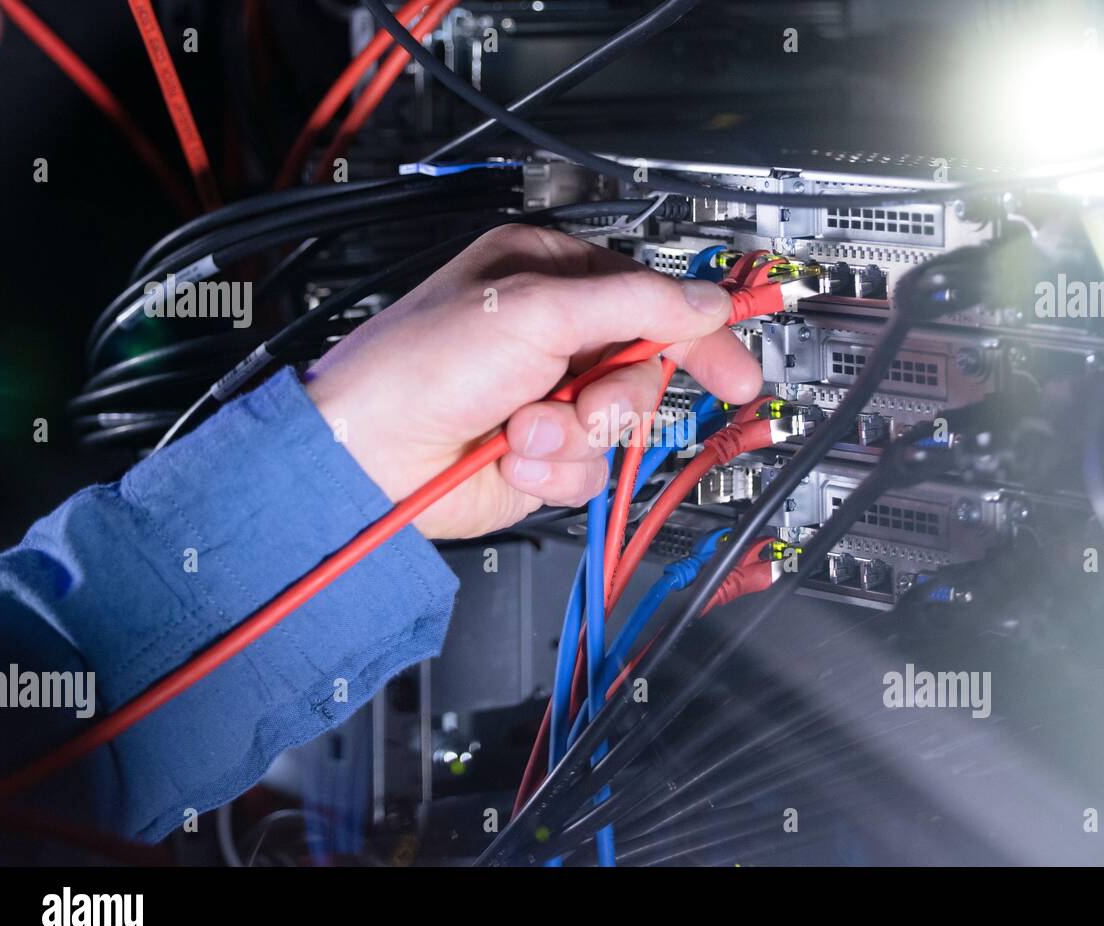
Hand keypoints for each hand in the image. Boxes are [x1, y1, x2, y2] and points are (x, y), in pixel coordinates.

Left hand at [303, 224, 763, 539]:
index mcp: (551, 279)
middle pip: (644, 370)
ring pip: (619, 426)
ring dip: (574, 436)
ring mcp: (549, 398)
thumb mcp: (538, 310)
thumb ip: (637, 304)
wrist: (369, 455)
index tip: (735, 365)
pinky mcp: (542, 453)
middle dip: (614, 397)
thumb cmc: (421, 366)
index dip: (698, 331)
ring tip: (523, 429)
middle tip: (585, 401)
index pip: (653, 299)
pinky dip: (554, 468)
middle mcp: (554, 337)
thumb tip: (707, 301)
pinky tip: (512, 455)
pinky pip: (590, 468)